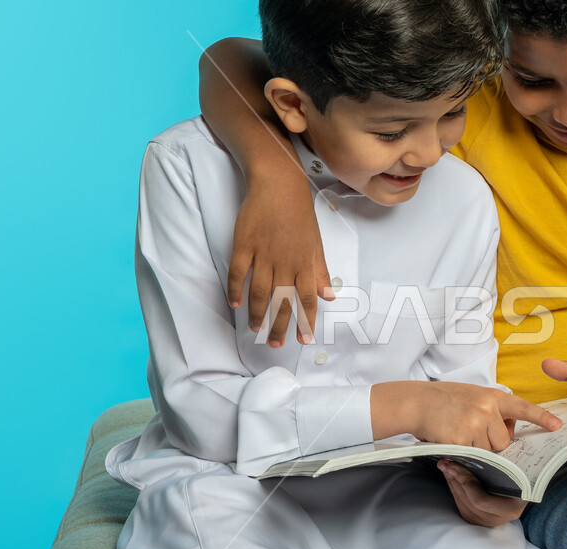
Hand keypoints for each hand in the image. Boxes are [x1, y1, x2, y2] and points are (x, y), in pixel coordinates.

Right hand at [227, 175, 333, 347]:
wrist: (279, 184)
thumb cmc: (299, 214)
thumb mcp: (316, 243)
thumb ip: (320, 271)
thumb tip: (330, 296)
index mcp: (304, 262)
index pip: (307, 298)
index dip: (306, 321)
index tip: (304, 339)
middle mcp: (285, 261)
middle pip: (282, 301)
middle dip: (280, 326)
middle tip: (275, 345)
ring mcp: (263, 253)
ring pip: (260, 291)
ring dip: (258, 314)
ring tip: (256, 330)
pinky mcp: (244, 244)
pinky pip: (238, 272)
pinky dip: (236, 290)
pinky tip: (236, 305)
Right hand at [377, 382, 562, 450]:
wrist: (417, 402)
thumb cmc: (447, 400)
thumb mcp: (475, 396)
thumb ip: (494, 410)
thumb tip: (509, 430)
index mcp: (493, 397)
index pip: (522, 408)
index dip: (541, 418)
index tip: (557, 426)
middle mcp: (486, 409)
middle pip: (504, 441)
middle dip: (493, 442)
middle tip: (473, 430)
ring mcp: (473, 425)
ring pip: (489, 452)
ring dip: (478, 449)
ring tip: (460, 432)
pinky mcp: (460, 440)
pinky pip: (472, 457)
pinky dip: (463, 453)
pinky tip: (452, 438)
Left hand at [438, 460, 527, 526]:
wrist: (524, 491)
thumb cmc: (522, 477)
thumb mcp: (516, 471)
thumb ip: (501, 466)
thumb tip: (477, 452)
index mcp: (510, 508)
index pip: (480, 500)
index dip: (465, 482)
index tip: (455, 464)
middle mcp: (497, 519)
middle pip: (468, 500)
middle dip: (454, 479)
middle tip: (445, 462)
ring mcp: (486, 522)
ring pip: (462, 503)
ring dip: (452, 483)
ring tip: (445, 466)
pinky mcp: (476, 521)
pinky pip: (460, 505)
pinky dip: (454, 489)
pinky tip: (450, 476)